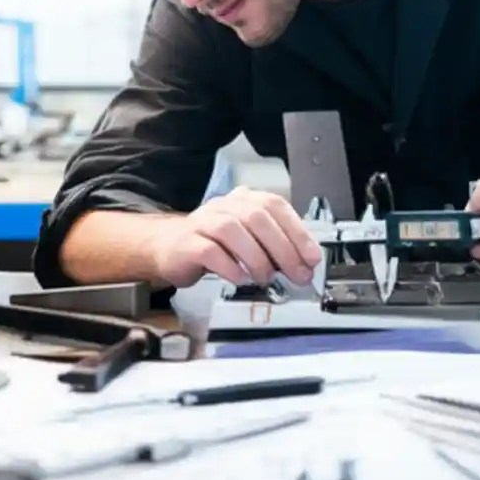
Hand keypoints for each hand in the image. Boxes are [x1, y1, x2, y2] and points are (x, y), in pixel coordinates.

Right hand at [148, 187, 322, 287]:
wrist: (167, 247)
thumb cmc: (213, 244)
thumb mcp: (247, 241)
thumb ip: (274, 247)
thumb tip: (304, 264)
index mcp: (243, 201)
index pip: (275, 206)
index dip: (297, 231)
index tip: (312, 258)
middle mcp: (224, 206)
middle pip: (257, 217)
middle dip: (283, 248)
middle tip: (297, 274)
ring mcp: (203, 222)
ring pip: (233, 230)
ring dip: (256, 257)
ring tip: (266, 278)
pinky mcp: (187, 243)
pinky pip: (209, 250)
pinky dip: (229, 265)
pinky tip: (240, 279)